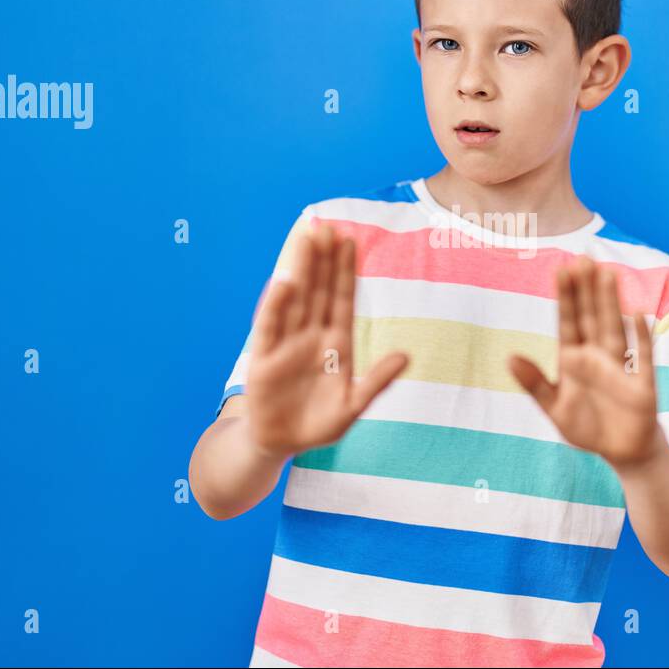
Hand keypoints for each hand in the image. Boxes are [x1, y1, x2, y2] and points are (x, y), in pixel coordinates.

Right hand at [244, 223, 408, 455]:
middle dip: (322, 258)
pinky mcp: (263, 359)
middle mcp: (310, 337)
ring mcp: (286, 344)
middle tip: (326, 224)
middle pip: (318, 290)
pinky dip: (275, 305)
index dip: (345, 271)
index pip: (342, 299)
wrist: (279, 444)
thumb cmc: (318, 424)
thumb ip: (377, 382)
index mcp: (335, 344)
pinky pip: (270, 327)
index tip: (349, 240)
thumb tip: (405, 356)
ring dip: (300, 269)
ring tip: (305, 237)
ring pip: (295, 299)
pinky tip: (284, 280)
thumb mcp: (353, 406)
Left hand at [508, 255, 664, 469]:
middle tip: (583, 258)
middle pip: (591, 318)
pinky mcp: (642, 386)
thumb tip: (509, 357)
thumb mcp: (555, 407)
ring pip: (613, 329)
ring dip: (611, 304)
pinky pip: (642, 359)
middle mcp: (598, 356)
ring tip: (607, 273)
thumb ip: (534, 383)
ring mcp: (620, 368)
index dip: (565, 298)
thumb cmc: (588, 424)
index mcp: (574, 359)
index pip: (568, 323)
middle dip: (587, 290)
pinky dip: (640, 338)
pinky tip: (636, 314)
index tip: (561, 269)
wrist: (622, 450)